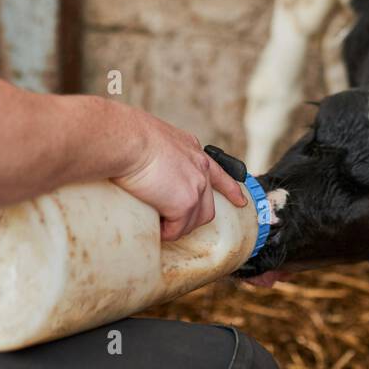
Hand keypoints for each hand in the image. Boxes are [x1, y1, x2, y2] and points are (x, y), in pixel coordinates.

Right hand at [110, 107, 246, 240]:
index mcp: (191, 149)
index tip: (240, 201)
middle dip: (194, 217)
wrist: (128, 140)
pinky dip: (167, 233)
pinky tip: (156, 230)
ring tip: (160, 225)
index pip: (218, 173)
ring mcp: (196, 186)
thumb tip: (142, 164)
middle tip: (175, 223)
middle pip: (207, 204)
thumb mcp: (152, 137)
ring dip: (179, 227)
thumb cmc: (128, 136)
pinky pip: (177, 229)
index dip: (230, 189)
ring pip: (195, 220)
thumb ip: (157, 152)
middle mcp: (200, 167)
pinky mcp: (185, 203)